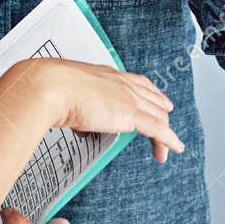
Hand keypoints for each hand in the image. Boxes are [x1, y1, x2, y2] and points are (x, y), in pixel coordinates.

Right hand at [0, 58, 184, 161]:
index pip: (137, 82)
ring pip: (157, 115)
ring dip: (165, 133)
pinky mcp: (130, 114)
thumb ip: (76, 107)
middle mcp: (121, 83)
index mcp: (107, 75)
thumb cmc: (49, 89)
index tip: (158, 100)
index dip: (151, 93)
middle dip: (162, 112)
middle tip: (167, 124)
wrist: (50, 87)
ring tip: (167, 148)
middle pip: (152, 98)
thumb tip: (76, 123)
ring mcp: (128, 98)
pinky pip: (158, 129)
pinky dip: (169, 140)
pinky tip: (175, 148)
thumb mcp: (66, 94)